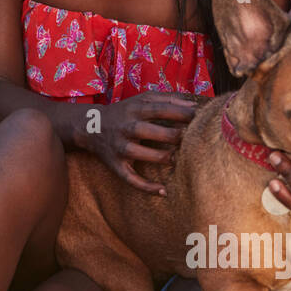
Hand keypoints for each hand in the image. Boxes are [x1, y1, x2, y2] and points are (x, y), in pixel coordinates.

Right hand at [84, 92, 198, 192]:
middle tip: (192, 139)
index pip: (161, 109)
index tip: (200, 118)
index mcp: (134, 109)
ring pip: (140, 154)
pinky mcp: (116, 165)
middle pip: (149, 131)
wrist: (90, 126)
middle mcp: (126, 127)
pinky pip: (130, 178)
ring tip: (178, 159)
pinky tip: (163, 191)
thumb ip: (167, 99)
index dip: (181, 114)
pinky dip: (146, 187)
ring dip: (161, 157)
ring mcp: (120, 147)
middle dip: (173, 135)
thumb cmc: (124, 112)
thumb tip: (195, 104)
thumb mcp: (141, 99)